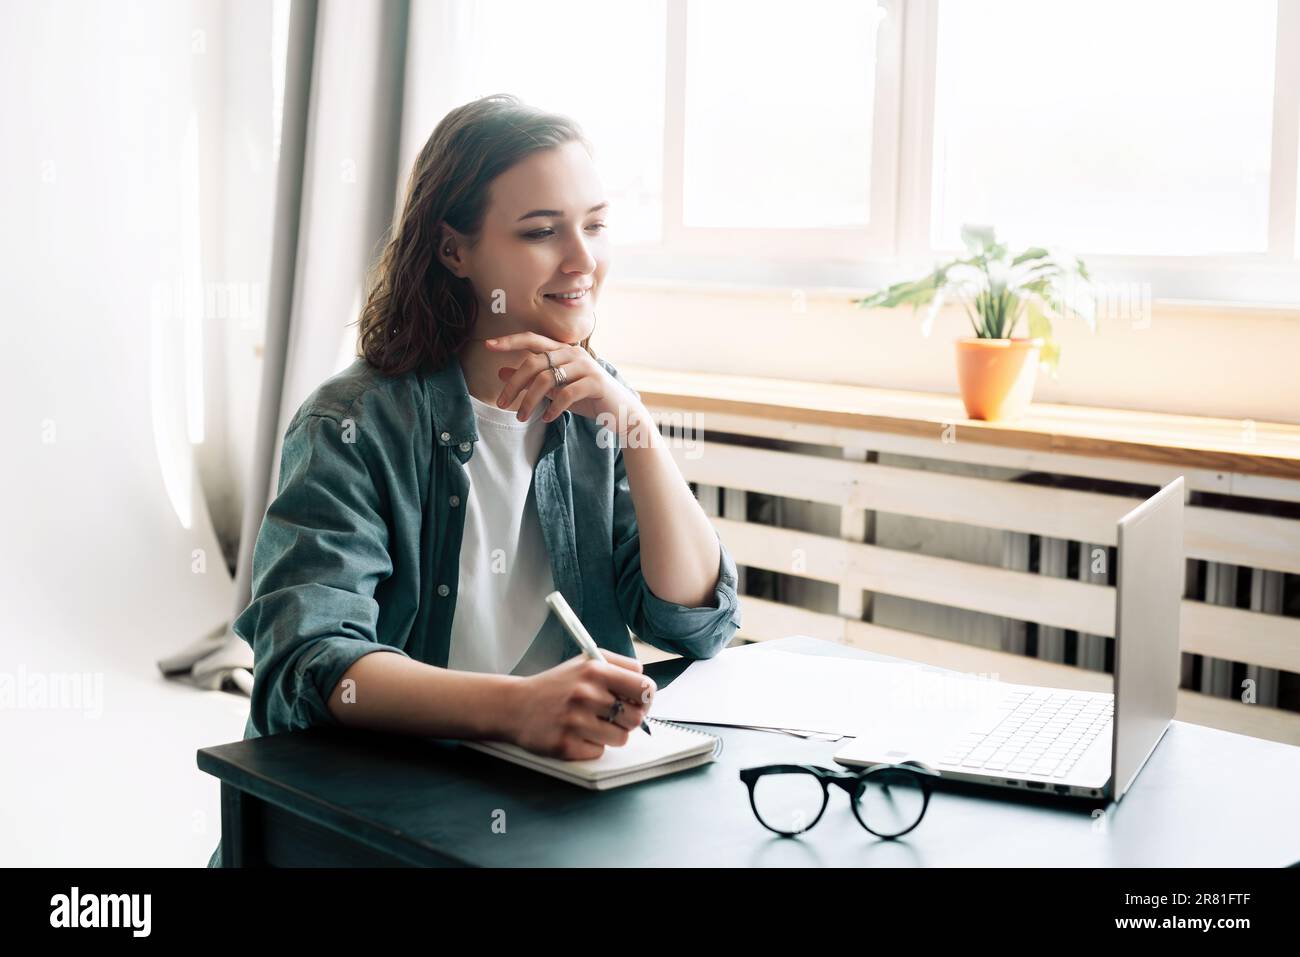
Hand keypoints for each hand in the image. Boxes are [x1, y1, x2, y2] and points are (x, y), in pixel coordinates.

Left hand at [486, 332, 644, 432]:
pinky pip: (566, 394)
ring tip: (522, 417)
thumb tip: (501, 372)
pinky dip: (552, 408)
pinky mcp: (595, 382)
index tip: (488, 345)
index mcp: (563, 350)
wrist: (620, 413)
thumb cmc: (586, 399)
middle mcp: (573, 353)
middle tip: (502, 403)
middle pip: (534, 362)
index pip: (531, 339)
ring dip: (529, 400)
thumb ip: (530, 380)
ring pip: (547, 378)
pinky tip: (546, 418)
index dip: (509, 341)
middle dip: (514, 383)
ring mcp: (586, 366)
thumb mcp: (554, 390)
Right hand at [506, 651, 656, 759]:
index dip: (646, 697)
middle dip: (629, 718)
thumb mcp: (585, 662)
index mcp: (594, 670)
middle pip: (637, 717)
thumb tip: (647, 685)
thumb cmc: (556, 685)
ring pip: (621, 738)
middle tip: (613, 715)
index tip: (640, 701)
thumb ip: (619, 666)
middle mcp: (586, 694)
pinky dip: (591, 746)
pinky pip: (599, 751)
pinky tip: (576, 734)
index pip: (644, 687)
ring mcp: (575, 721)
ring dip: (611, 734)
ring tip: (592, 724)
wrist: (514, 706)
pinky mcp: (566, 745)